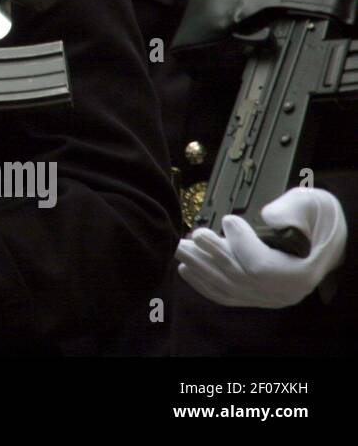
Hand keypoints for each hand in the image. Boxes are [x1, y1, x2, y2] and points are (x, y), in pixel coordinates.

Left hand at [176, 188, 346, 307]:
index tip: (228, 219)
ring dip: (199, 268)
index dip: (241, 244)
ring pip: (228, 288)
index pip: (261, 266)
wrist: (324, 240)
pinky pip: (227, 297)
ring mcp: (269, 298)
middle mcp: (284, 291)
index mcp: (302, 272)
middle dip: (208, 257)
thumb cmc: (318, 220)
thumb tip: (267, 216)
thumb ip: (292, 209)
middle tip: (184, 239)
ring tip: (180, 248)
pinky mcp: (257, 298)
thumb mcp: (312, 204)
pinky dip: (204, 285)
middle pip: (238, 278)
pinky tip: (186, 270)